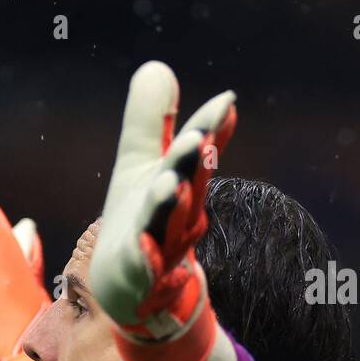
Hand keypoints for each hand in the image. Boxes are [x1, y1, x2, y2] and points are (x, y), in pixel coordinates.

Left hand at [88, 61, 236, 360]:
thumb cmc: (143, 222)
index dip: (210, 129)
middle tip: (200, 138)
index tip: (226, 102)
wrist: (133, 292)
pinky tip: (142, 248)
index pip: (198, 154)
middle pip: (189, 186)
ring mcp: (160, 250)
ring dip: (171, 207)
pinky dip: (147, 262)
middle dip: (194, 164)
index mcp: (180, 185)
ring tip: (170, 184)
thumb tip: (158, 68)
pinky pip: (146, 273)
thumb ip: (151, 121)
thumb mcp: (141, 166)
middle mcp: (176, 216)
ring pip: (170, 228)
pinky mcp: (139, 282)